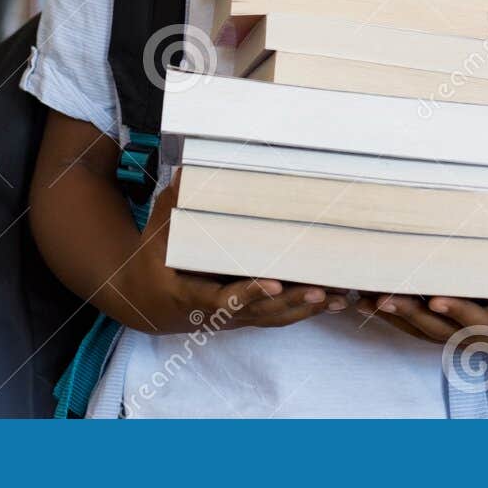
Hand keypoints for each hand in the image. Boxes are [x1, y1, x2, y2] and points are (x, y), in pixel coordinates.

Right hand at [119, 168, 348, 333]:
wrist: (147, 302)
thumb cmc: (153, 260)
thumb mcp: (157, 232)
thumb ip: (174, 203)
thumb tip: (190, 169)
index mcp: (191, 295)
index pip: (223, 299)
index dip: (250, 292)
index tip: (274, 282)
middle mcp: (217, 314)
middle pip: (259, 312)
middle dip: (291, 302)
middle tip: (321, 289)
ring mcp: (235, 318)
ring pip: (274, 318)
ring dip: (307, 309)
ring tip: (340, 296)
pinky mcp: (248, 316)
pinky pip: (280, 317)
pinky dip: (307, 311)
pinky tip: (335, 301)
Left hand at [355, 186, 487, 355]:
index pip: (480, 317)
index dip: (458, 310)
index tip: (436, 299)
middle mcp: (482, 335)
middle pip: (442, 328)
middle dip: (412, 314)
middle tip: (384, 297)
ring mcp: (464, 338)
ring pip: (425, 331)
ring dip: (396, 317)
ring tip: (367, 298)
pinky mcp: (452, 335)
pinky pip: (419, 330)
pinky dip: (396, 318)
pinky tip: (370, 304)